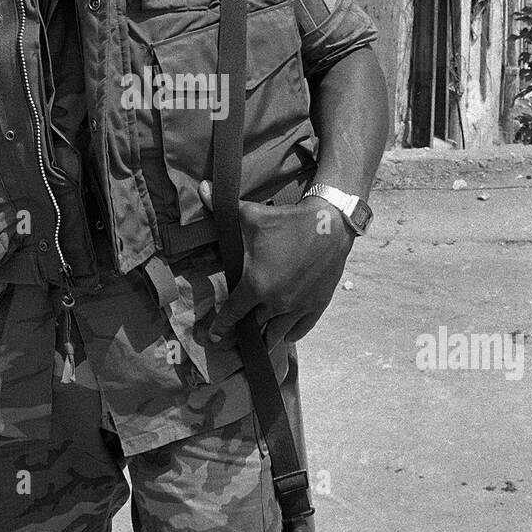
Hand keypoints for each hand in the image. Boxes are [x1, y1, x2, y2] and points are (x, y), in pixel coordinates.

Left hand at [199, 180, 354, 347]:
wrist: (330, 224)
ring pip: (276, 335)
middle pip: (254, 327)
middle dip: (244, 333)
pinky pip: (299, 331)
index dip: (221, 327)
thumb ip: (220, 207)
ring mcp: (298, 307)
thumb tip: (201, 188)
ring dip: (265, 338)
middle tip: (236, 337)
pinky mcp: (316, 306)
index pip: (232, 314)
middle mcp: (275, 303)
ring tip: (258, 342)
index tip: (214, 337)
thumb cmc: (287, 220)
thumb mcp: (250, 214)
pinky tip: (283, 334)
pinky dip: (288, 334)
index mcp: (256, 286)